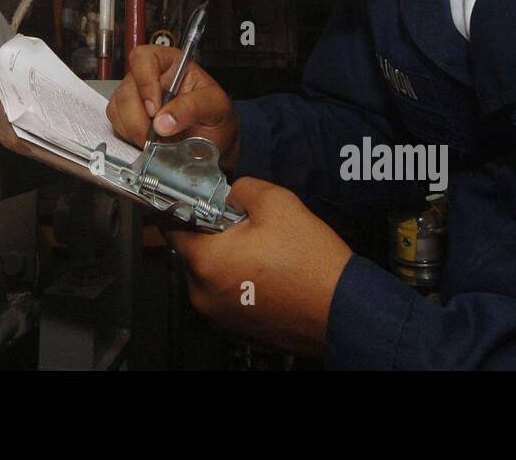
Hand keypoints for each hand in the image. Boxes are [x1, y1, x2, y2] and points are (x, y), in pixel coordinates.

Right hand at [105, 44, 239, 167]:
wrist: (214, 143)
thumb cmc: (216, 117)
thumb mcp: (216, 107)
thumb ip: (193, 108)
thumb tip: (163, 121)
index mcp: (170, 64)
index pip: (144, 59)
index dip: (144, 82)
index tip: (154, 108)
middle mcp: (149, 78)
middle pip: (126, 89)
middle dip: (138, 117)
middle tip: (155, 136)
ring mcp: (136, 99)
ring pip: (117, 109)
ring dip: (134, 131)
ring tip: (156, 142)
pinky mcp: (128, 119)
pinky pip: (116, 126)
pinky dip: (130, 138)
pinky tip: (149, 144)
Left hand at [166, 178, 352, 355]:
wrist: (343, 311)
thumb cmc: (311, 264)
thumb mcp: (277, 203)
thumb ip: (243, 188)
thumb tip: (232, 193)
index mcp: (205, 261)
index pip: (171, 227)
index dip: (184, 207)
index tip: (196, 200)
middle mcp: (203, 294)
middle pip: (192, 251)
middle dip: (211, 233)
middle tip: (241, 221)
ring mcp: (220, 315)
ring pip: (210, 274)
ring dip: (227, 257)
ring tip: (261, 247)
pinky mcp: (239, 327)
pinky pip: (227, 295)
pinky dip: (239, 280)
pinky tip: (267, 270)